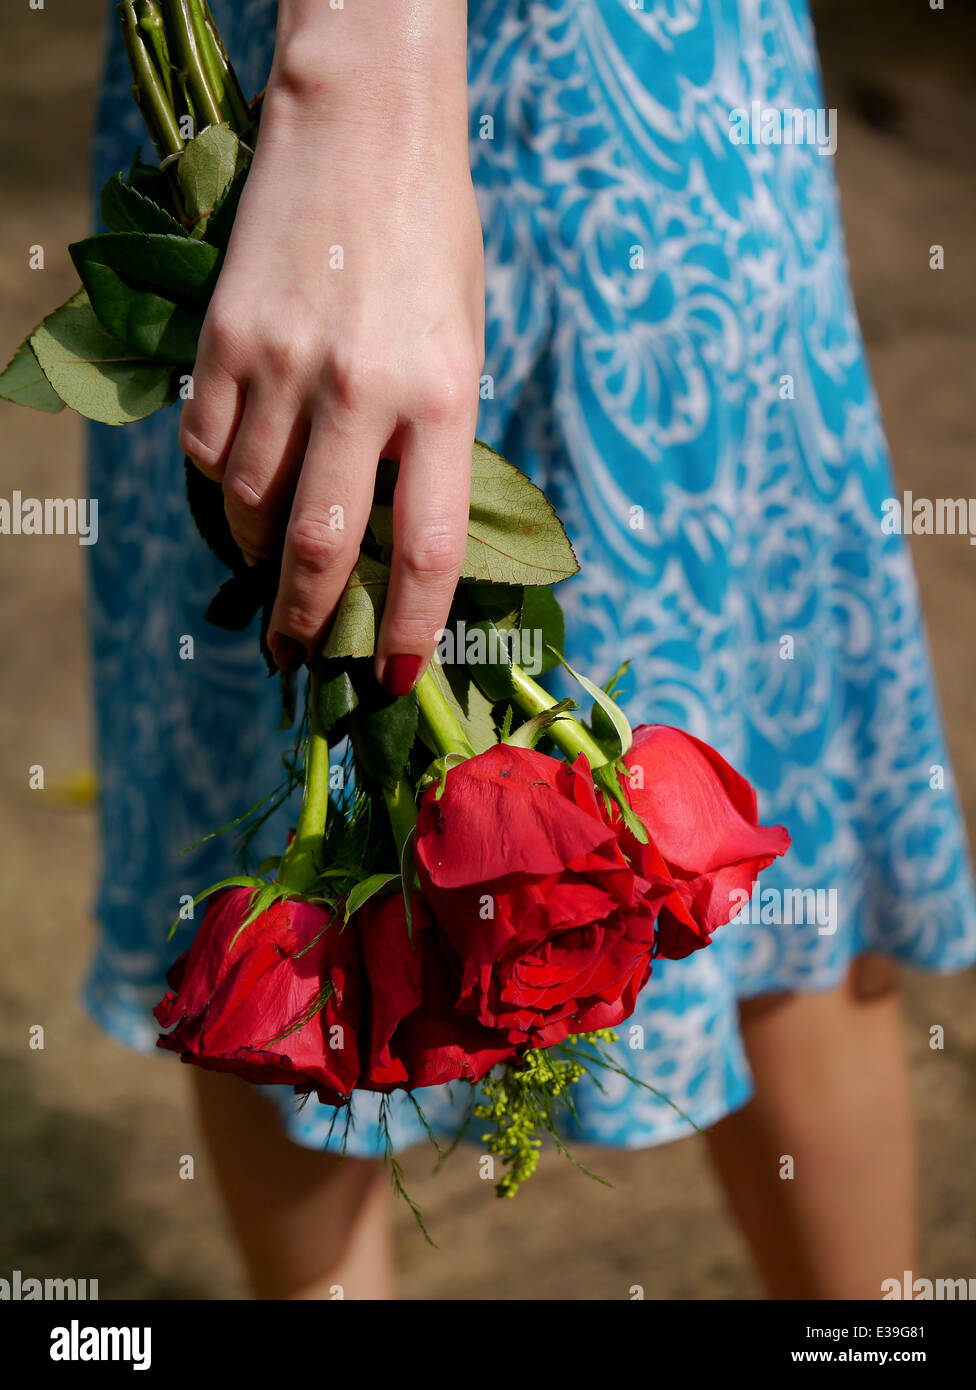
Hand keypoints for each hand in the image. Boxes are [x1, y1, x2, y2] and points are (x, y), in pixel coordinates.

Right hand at [178, 2, 482, 691]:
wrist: (365, 121)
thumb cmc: (434, 239)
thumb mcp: (464, 343)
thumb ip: (434, 440)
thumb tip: (395, 536)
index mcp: (445, 396)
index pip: (426, 549)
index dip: (408, 629)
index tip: (394, 679)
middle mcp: (361, 389)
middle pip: (319, 547)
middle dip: (307, 623)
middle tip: (300, 657)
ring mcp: (284, 363)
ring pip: (249, 505)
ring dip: (257, 553)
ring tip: (270, 563)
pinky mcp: (225, 337)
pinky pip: (206, 448)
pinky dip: (219, 484)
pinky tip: (238, 482)